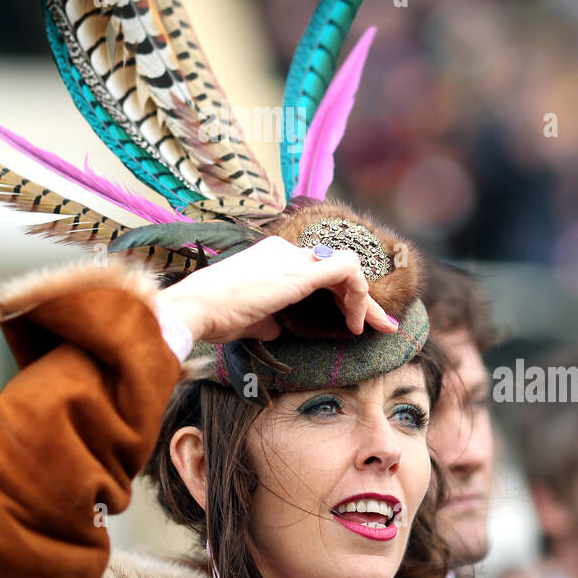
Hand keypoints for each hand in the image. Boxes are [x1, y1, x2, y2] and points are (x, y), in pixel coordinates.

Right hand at [157, 235, 399, 343]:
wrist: (195, 307)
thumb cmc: (212, 315)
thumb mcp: (248, 318)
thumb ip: (269, 319)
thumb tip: (279, 328)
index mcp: (273, 256)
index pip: (319, 269)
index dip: (343, 294)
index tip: (355, 321)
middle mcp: (285, 250)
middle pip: (337, 267)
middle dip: (363, 299)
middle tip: (381, 325)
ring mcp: (292, 258)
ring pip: (347, 268)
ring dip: (364, 300)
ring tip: (371, 327)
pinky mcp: (299, 272)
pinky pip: (345, 272)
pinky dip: (358, 296)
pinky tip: (356, 322)